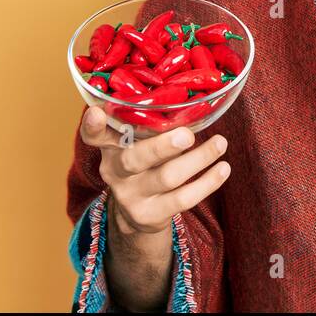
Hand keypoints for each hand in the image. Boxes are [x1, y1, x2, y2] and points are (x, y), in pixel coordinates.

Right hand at [78, 106, 230, 235]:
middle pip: (135, 159)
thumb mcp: (136, 143)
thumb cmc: (144, 162)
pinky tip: (223, 168)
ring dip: (199, 159)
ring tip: (221, 143)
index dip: (92, 125)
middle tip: (187, 135)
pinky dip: (207, 183)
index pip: (93, 135)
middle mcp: (115, 171)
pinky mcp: (151, 215)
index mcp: (110, 147)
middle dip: (162, 147)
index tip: (97, 112)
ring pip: (167, 177)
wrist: (137, 212)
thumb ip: (148, 124)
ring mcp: (131, 196)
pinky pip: (183, 199)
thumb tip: (191, 100)